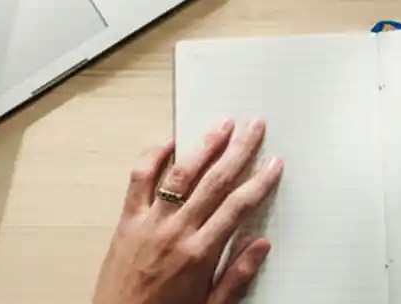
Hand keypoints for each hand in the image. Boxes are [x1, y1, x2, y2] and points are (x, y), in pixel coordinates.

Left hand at [93, 119, 283, 303]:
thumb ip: (236, 275)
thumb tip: (261, 245)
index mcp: (199, 254)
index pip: (237, 207)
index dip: (259, 181)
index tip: (273, 163)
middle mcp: (175, 232)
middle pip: (214, 181)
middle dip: (239, 151)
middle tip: (254, 128)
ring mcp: (149, 222)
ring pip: (181, 174)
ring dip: (204, 146)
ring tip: (222, 125)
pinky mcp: (127, 220)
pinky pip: (139, 179)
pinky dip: (153, 156)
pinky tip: (169, 140)